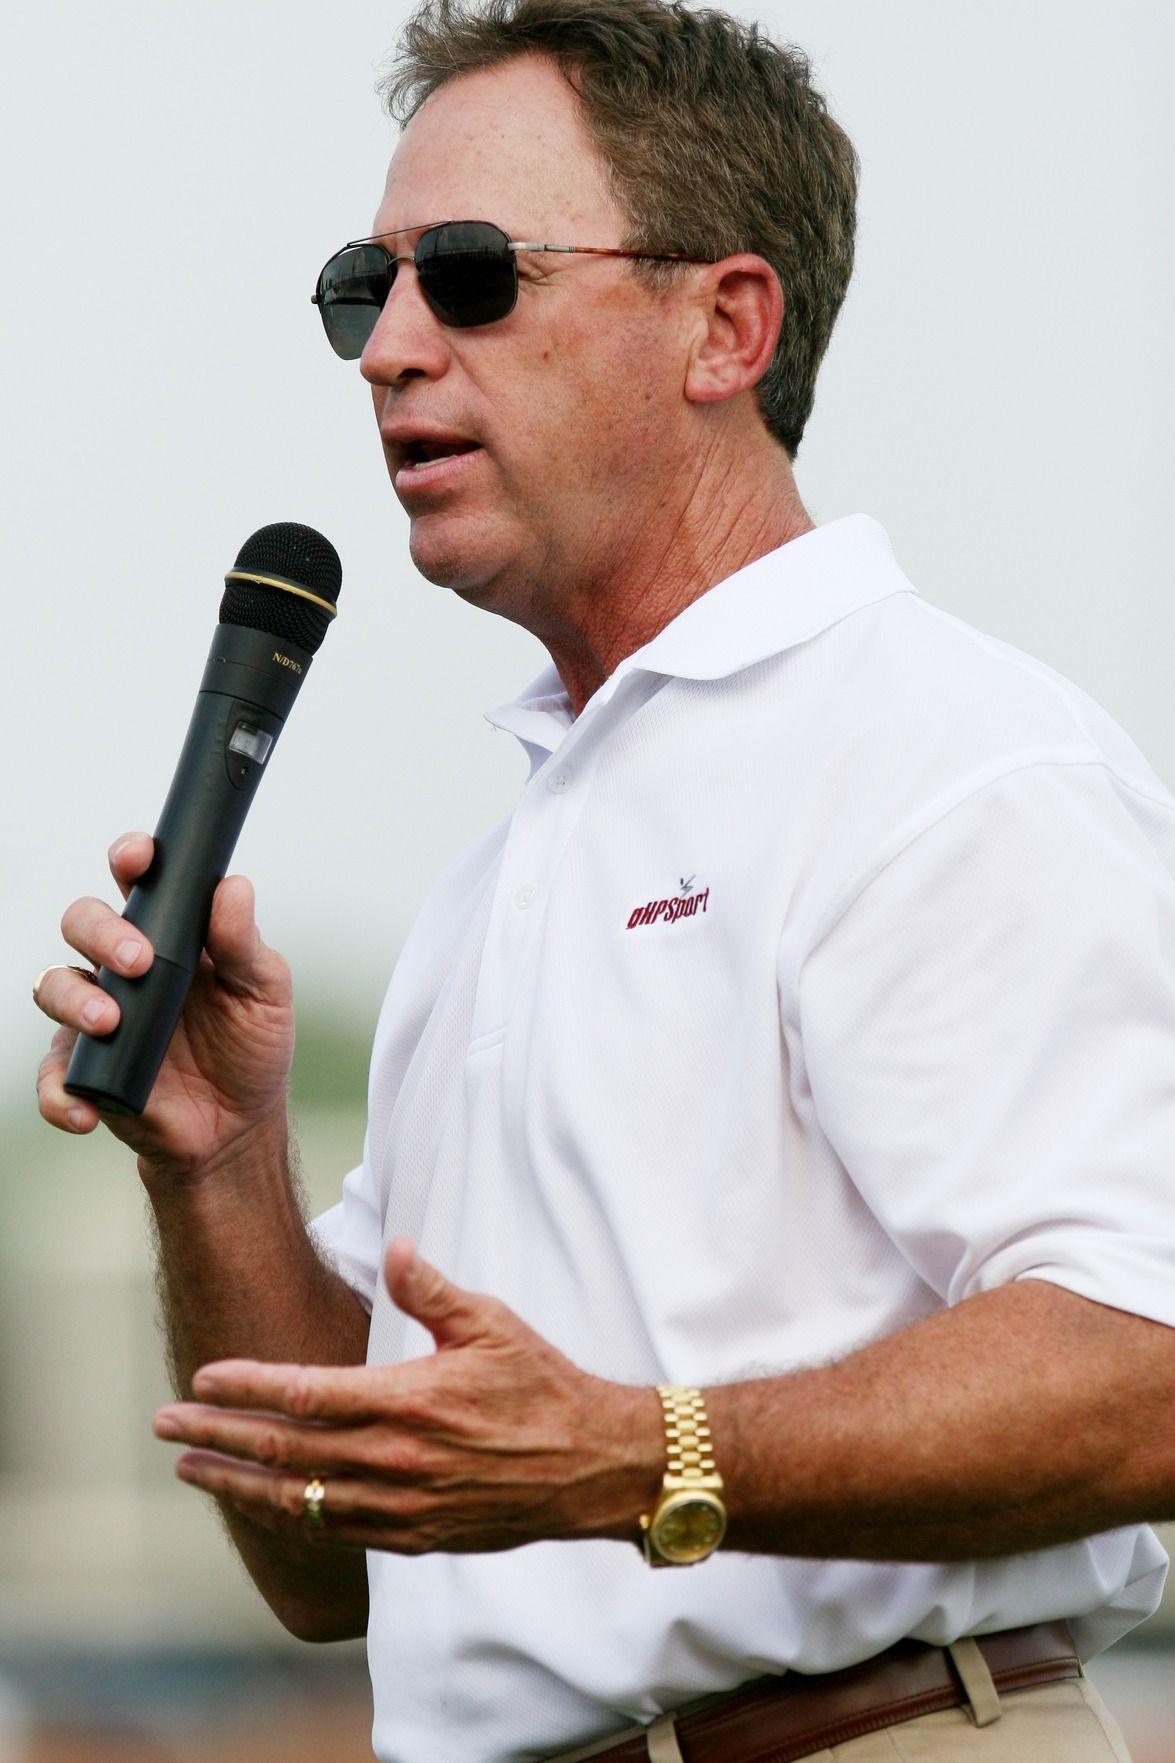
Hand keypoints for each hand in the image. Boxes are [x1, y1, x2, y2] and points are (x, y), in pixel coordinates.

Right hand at [34, 831, 293, 1174]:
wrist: (238, 1125)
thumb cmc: (250, 1046)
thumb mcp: (263, 994)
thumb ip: (244, 944)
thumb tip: (233, 887)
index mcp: (169, 936)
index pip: (138, 883)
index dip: (130, 859)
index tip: (137, 858)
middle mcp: (123, 968)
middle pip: (83, 922)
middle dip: (101, 931)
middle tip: (137, 961)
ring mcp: (97, 1017)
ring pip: (53, 985)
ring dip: (73, 999)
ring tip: (109, 1022)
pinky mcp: (83, 1070)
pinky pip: (52, 1075)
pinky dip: (59, 1091)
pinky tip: (86, 1107)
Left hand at [153, 1238, 661, 1553]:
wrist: (594, 1467)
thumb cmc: (543, 1386)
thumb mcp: (494, 1324)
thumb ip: (434, 1290)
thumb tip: (397, 1248)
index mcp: (411, 1400)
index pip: (306, 1394)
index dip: (248, 1384)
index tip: (203, 1374)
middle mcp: (398, 1459)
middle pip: (285, 1451)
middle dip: (217, 1434)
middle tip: (165, 1422)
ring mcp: (403, 1505)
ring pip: (299, 1500)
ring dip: (237, 1484)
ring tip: (191, 1467)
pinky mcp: (415, 1537)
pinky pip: (334, 1530)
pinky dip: (288, 1517)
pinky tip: (261, 1504)